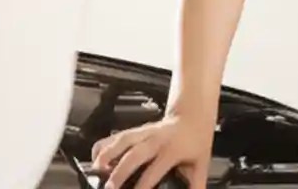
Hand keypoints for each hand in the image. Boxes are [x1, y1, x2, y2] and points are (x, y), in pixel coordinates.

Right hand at [92, 113, 213, 188]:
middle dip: (120, 171)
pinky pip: (116, 135)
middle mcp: (156, 139)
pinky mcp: (136, 129)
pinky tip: (96, 158)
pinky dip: (104, 145)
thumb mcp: (201, 164)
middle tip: (109, 187)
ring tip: (96, 170)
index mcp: (173, 149)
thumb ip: (196, 184)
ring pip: (122, 140)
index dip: (144, 185)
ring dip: (107, 154)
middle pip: (134, 154)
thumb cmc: (196, 141)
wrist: (192, 115)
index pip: (155, 169)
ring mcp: (144, 132)